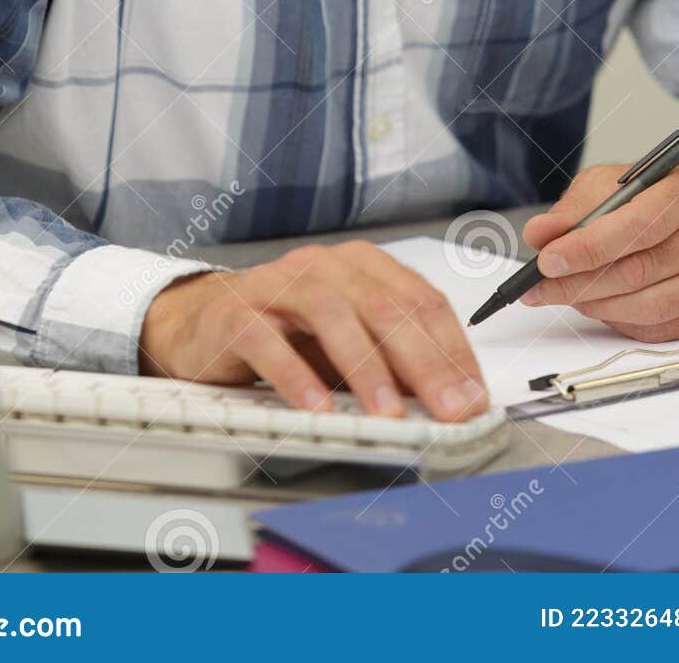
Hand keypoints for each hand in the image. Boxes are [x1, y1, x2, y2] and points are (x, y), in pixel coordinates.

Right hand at [139, 239, 488, 420]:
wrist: (205, 321)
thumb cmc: (288, 332)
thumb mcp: (349, 345)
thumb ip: (393, 361)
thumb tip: (449, 399)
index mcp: (361, 266)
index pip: (421, 299)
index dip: (453, 348)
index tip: (473, 395)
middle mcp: (324, 266)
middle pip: (383, 305)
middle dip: (424, 361)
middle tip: (449, 409)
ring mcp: (278, 284)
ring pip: (331, 313)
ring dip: (366, 367)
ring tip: (389, 413)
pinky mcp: (237, 314)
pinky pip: (269, 342)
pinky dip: (296, 377)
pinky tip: (317, 408)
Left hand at [518, 155, 678, 340]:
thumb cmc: (656, 194)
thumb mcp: (613, 184)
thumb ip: (575, 210)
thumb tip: (540, 235)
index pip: (641, 222)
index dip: (590, 246)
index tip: (548, 260)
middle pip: (647, 267)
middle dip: (584, 282)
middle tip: (543, 288)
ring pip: (657, 303)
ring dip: (602, 306)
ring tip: (570, 297)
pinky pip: (669, 327)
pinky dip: (627, 323)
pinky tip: (603, 308)